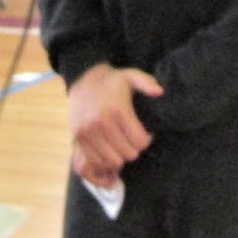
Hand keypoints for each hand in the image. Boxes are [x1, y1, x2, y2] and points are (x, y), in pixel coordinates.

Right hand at [67, 63, 162, 182]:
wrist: (82, 79)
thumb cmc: (112, 82)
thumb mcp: (131, 76)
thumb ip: (147, 82)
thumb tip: (159, 92)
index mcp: (117, 109)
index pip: (140, 141)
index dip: (146, 140)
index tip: (145, 135)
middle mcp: (101, 122)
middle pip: (128, 153)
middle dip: (134, 149)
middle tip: (133, 141)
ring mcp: (88, 132)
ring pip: (113, 161)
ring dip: (120, 156)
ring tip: (122, 146)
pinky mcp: (78, 138)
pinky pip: (96, 161)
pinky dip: (105, 160)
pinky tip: (109, 150)